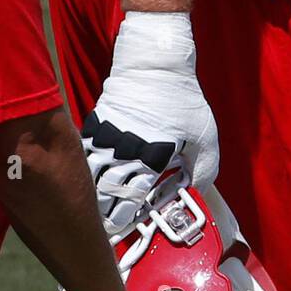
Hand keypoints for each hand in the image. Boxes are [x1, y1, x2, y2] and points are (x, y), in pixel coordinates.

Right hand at [82, 12, 218, 238]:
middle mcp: (125, 151)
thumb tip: (194, 189)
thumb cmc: (183, 98)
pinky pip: (86, 152)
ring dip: (93, 192)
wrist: (156, 62)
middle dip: (106, 212)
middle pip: (106, 194)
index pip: (133, 201)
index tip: (125, 228)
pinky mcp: (97, 122)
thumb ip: (204, 167)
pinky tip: (90, 175)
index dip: (126, 219)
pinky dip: (86, 166)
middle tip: (106, 224)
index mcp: (152, 157)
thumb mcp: (205, 134)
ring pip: (92, 175)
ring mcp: (107, 136)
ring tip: (95, 206)